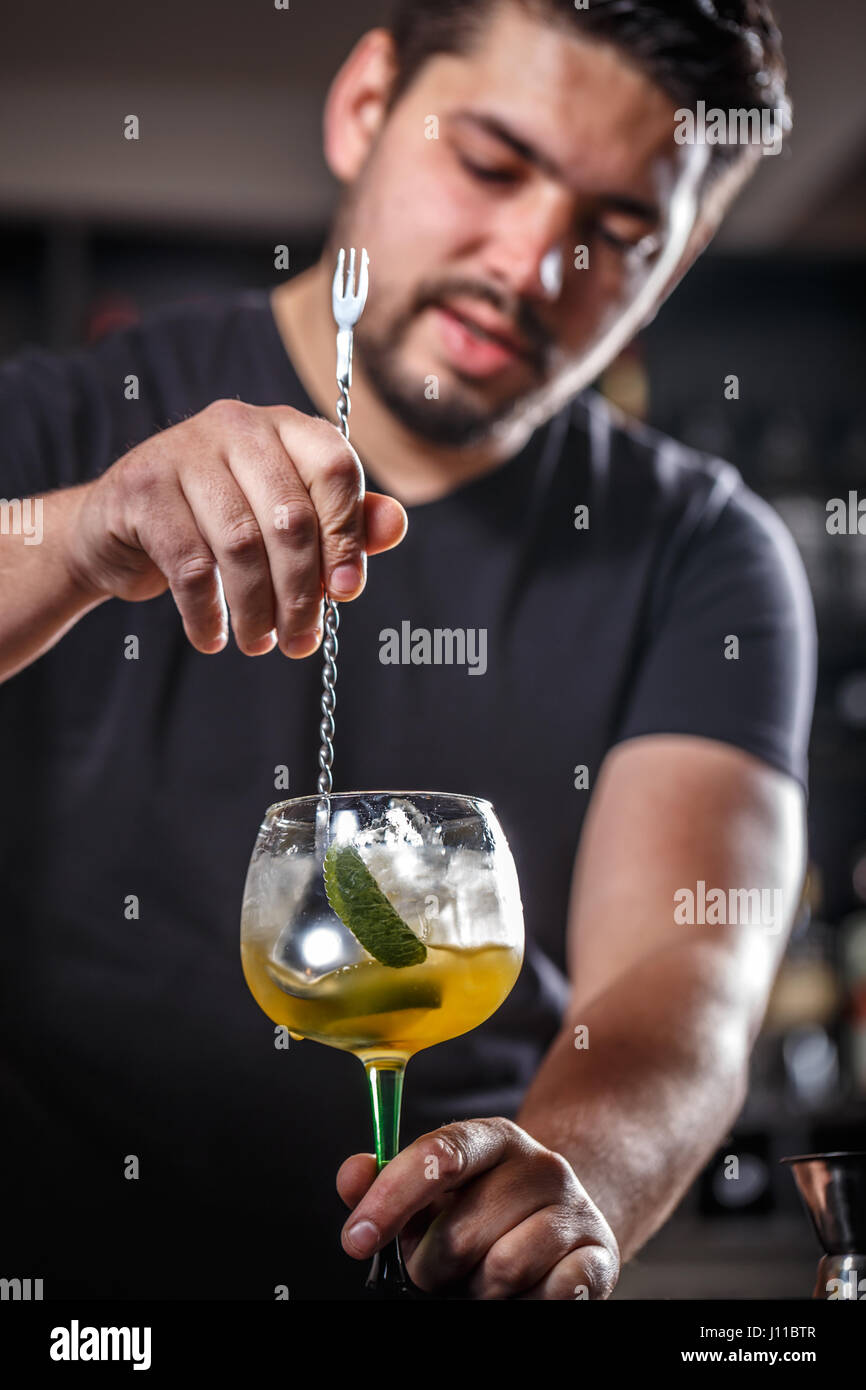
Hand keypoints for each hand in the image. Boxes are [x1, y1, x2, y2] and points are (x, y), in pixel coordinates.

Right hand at [66, 398, 406, 657]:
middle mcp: (237, 425)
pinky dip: (206, 612)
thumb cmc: (217, 524)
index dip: (347, 537)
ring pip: (241, 544)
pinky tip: (212, 636)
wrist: (121, 528)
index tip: (346, 594)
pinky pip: (189, 563)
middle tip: (301, 641)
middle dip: (301, 592)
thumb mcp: (283, 521)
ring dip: (256, 609)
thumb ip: (342, 523)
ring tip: (259, 643)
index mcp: (284, 426)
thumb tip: (394, 526)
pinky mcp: (143, 488)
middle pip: (290, 517)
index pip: (335, 469)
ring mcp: (185, 451)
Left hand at [337, 1117, 619, 1298]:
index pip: (441, 1152)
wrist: (562, 1226)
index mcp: (493, 1138)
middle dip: (433, 1266)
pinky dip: (525, 1305)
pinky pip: (553, 1293)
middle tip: (436, 1273)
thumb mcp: (434, 1190)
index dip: (392, 1197)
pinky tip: (521, 1292)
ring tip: (480, 1281)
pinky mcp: (600, 1254)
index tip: (357, 1240)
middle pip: (462, 1229)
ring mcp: (575, 1208)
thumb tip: (353, 1177)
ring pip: (505, 1266)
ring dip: (479, 1290)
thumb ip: (386, 1182)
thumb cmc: (484, 1210)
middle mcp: (540, 1164)